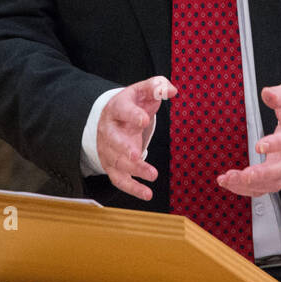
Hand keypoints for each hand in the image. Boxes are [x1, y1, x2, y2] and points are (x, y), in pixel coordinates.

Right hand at [97, 76, 175, 200]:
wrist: (110, 117)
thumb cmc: (133, 104)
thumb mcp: (143, 91)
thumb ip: (158, 87)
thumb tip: (172, 91)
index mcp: (117, 108)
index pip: (122, 110)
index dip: (133, 115)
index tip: (145, 119)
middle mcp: (109, 130)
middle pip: (113, 140)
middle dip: (124, 148)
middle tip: (136, 154)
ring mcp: (108, 150)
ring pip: (117, 162)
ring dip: (134, 170)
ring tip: (153, 175)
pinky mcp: (112, 165)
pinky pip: (119, 179)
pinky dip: (132, 188)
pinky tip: (147, 194)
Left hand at [217, 82, 280, 196]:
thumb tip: (267, 93)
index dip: (277, 144)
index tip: (259, 146)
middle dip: (262, 175)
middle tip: (243, 175)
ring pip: (273, 183)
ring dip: (251, 185)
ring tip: (229, 179)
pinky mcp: (280, 172)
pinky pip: (266, 186)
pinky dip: (248, 189)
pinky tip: (231, 183)